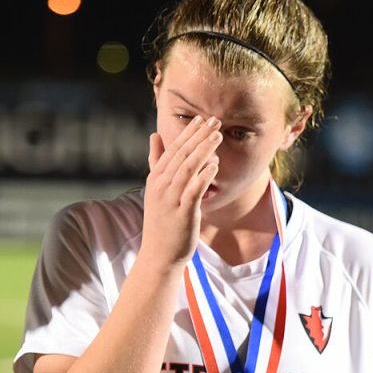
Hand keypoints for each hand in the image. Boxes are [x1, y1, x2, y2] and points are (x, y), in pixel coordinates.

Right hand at [140, 115, 221, 267]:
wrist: (159, 253)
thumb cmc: (162, 221)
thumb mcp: (156, 189)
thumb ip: (157, 162)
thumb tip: (155, 135)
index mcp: (156, 178)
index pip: (173, 149)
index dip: (188, 133)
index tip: (202, 119)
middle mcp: (161, 185)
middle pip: (181, 155)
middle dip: (198, 136)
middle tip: (214, 120)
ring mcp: (171, 199)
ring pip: (187, 169)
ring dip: (203, 150)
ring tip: (217, 136)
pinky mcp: (182, 213)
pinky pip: (193, 190)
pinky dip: (203, 176)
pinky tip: (215, 165)